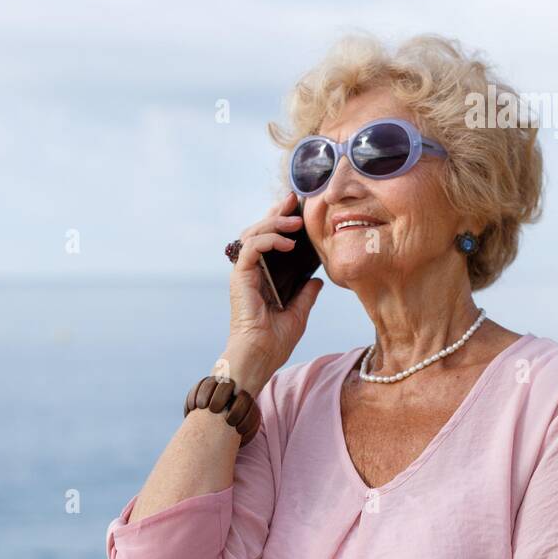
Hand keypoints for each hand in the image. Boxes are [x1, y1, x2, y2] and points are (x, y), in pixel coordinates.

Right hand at [222, 192, 323, 395]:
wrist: (259, 358)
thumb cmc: (273, 343)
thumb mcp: (298, 314)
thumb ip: (305, 296)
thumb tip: (317, 281)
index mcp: (262, 278)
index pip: (268, 241)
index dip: (280, 222)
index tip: (298, 209)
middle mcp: (250, 272)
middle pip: (258, 230)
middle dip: (276, 213)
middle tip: (294, 200)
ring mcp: (243, 273)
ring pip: (253, 234)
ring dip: (274, 223)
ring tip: (295, 222)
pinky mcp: (240, 277)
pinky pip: (252, 247)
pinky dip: (269, 240)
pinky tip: (288, 244)